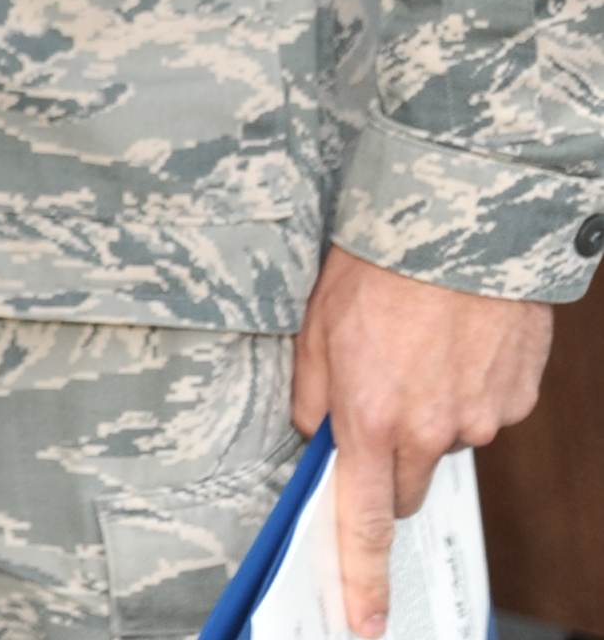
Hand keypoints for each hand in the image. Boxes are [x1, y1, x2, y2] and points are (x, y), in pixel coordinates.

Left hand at [291, 242, 551, 633]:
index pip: (363, 521)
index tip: (365, 621)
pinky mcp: (514, 398)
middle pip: (405, 485)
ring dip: (428, 415)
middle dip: (387, 462)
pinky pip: (482, 412)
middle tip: (375, 401)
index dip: (363, 577)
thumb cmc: (375, 268)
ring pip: (445, 442)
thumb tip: (317, 439)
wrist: (458, 226)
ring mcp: (480, 418)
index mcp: (371, 420)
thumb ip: (312, 396)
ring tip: (415, 350)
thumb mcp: (313, 327)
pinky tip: (452, 344)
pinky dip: (465, 389)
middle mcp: (430, 431)